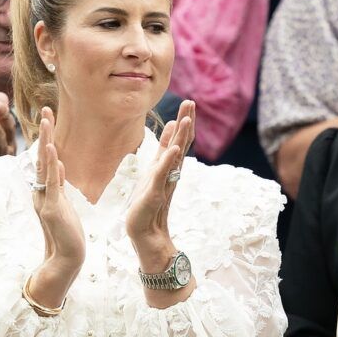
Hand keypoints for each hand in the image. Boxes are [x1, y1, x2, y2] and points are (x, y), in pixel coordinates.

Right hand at [28, 107, 84, 302]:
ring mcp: (44, 199)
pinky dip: (50, 164)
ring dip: (46, 140)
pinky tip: (50, 148)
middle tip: (46, 109)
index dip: (47, 138)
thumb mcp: (63, 204)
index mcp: (45, 190)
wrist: (66, 257)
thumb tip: (58, 164)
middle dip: (45, 132)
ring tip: (46, 119)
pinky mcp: (51, 208)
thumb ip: (58, 185)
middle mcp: (40, 191)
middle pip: (42, 156)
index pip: (45, 159)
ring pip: (44, 164)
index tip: (49, 118)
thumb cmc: (67, 233)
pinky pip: (50, 181)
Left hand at [125, 101, 195, 265]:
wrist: (146, 234)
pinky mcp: (155, 193)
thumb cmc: (147, 205)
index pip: (178, 141)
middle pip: (181, 143)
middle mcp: (170, 173)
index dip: (183, 122)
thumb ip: (162, 157)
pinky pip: (164, 174)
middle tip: (191, 103)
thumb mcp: (153, 176)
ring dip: (181, 137)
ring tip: (186, 120)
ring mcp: (164, 182)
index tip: (188, 103)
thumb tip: (169, 134)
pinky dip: (170, 161)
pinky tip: (175, 149)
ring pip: (175, 156)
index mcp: (167, 167)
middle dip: (186, 123)